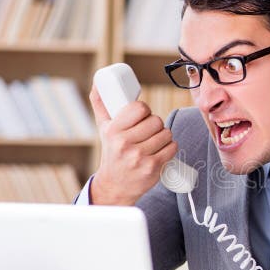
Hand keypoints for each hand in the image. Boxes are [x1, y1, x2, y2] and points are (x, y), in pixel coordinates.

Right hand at [88, 85, 177, 205]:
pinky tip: (161, 150)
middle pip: (156, 120)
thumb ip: (101, 105)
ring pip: (166, 133)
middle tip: (149, 130)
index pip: (139, 108)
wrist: (115, 186)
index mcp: (113, 131)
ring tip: (154, 141)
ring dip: (164, 135)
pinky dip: (170, 147)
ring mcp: (139, 156)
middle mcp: (125, 143)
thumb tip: (97, 83)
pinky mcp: (153, 167)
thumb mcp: (103, 129)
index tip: (142, 116)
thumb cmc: (112, 153)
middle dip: (155, 124)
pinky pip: (172, 147)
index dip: (144, 110)